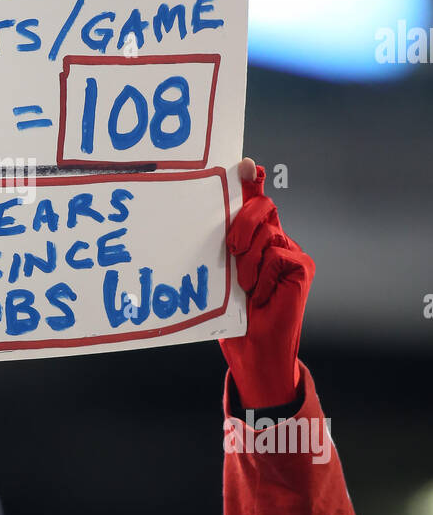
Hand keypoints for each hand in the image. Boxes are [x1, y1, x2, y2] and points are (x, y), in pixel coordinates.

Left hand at [219, 159, 314, 409]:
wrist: (253, 350)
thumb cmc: (233, 315)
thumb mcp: (221, 272)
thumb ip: (224, 242)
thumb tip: (211, 213)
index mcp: (255, 240)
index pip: (253, 201)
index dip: (249, 181)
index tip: (245, 164)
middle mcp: (276, 241)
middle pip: (261, 207)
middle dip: (242, 222)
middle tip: (232, 250)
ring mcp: (292, 253)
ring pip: (267, 231)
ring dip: (248, 261)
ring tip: (246, 287)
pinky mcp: (302, 267)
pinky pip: (277, 254)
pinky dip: (264, 276)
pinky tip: (263, 295)